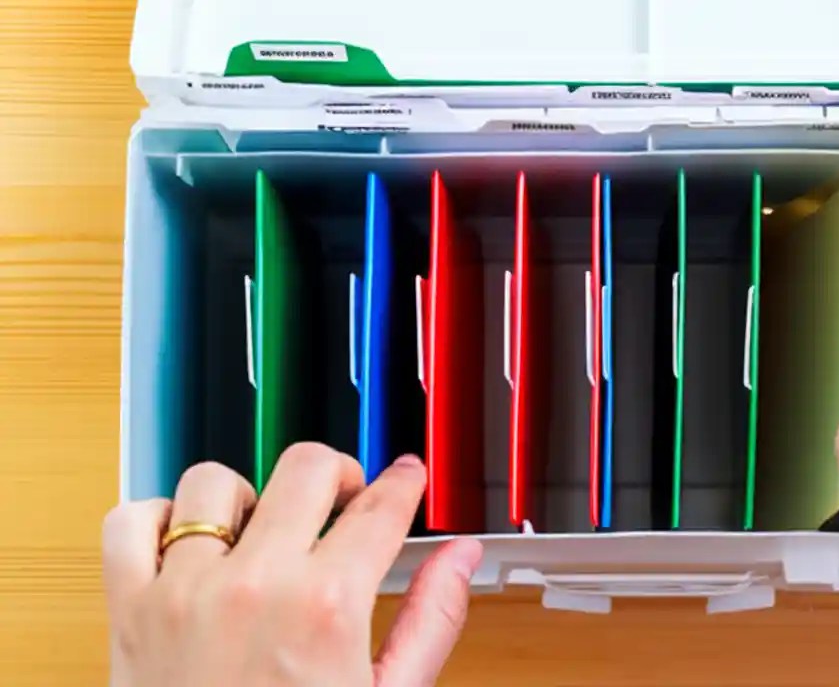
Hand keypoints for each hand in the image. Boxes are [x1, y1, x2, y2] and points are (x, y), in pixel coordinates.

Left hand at [102, 443, 481, 686]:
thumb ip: (430, 620)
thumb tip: (459, 560)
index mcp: (326, 608)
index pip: (379, 508)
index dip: (403, 483)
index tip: (404, 477)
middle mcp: (255, 587)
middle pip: (307, 468)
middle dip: (338, 474)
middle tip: (344, 496)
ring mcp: (186, 593)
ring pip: (214, 483)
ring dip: (247, 495)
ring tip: (262, 526)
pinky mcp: (131, 610)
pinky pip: (130, 523)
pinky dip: (158, 519)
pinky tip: (191, 541)